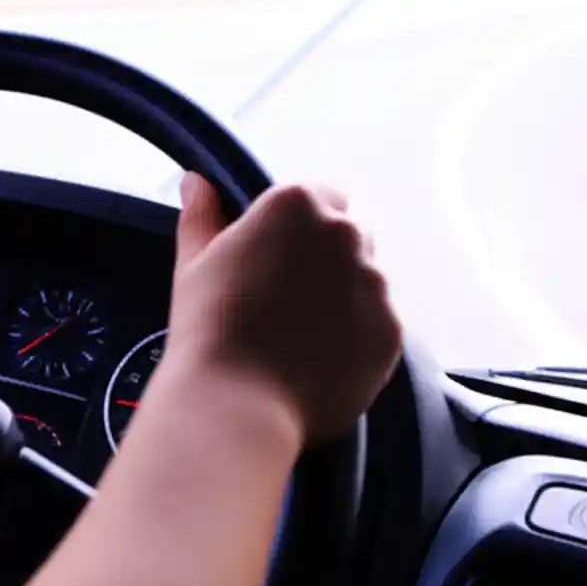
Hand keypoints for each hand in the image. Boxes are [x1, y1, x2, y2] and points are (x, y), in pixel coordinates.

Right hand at [159, 174, 401, 443]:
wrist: (236, 404)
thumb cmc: (208, 327)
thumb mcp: (195, 262)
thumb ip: (202, 214)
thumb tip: (198, 181)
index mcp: (297, 204)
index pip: (319, 194)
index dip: (295, 227)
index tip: (273, 257)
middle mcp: (346, 234)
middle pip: (347, 235)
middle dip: (324, 259)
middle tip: (282, 299)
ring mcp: (375, 284)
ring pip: (366, 280)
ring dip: (342, 297)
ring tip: (298, 336)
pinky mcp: (392, 333)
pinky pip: (377, 324)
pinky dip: (355, 337)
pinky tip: (316, 359)